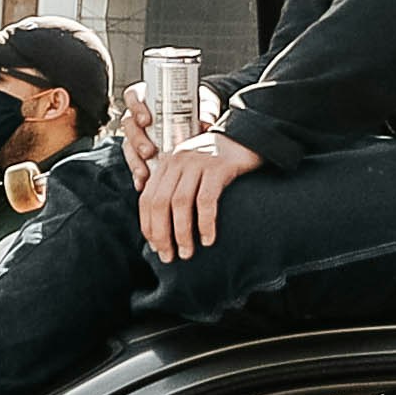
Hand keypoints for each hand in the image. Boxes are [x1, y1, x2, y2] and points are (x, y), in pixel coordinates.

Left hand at [138, 132, 268, 265]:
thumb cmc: (218, 163)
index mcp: (167, 164)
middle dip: (161, 234)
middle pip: (160, 202)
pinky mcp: (218, 167)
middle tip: (169, 256)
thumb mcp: (191, 171)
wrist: (248, 138)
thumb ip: (174, 188)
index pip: (147, 198)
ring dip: (181, 233)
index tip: (156, 247)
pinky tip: (208, 239)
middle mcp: (178, 161)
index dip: (148, 226)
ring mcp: (197, 162)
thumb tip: (160, 225)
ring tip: (187, 253)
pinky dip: (205, 223)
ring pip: (180, 203)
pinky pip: (206, 200)